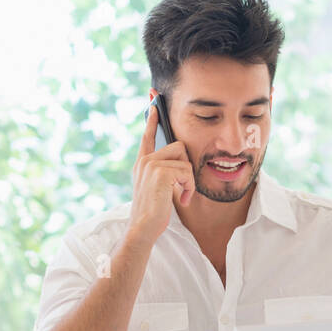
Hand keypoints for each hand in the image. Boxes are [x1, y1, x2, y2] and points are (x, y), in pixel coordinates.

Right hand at [128, 104, 194, 246]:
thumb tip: (181, 164)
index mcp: (142, 163)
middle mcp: (145, 161)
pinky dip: (189, 188)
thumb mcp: (158, 189)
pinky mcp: (160, 172)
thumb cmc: (153, 212)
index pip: (147, 136)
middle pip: (178, 146)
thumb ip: (164, 173)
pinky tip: (181, 200)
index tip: (154, 103)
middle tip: (182, 188)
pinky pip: (186, 172)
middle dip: (186, 167)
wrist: (143, 227)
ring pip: (184, 160)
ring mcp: (151, 165)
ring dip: (188, 180)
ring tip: (180, 195)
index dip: (152, 119)